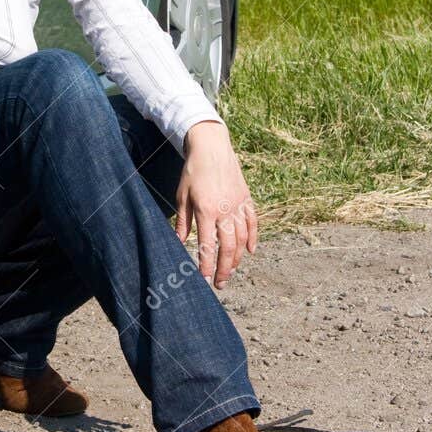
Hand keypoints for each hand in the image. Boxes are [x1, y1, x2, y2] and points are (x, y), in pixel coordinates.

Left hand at [174, 121, 257, 288]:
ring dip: (237, 258)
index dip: (206, 265)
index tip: (204, 279)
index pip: (208, 245)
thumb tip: (179, 243)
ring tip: (231, 271)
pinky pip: (253, 222)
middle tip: (219, 283)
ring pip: (242, 238)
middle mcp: (225, 210)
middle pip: (228, 246)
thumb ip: (183, 222)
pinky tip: (250, 251)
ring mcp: (238, 204)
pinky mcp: (246, 198)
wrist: (211, 148)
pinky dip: (253, 238)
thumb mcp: (182, 196)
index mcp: (206, 210)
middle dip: (224, 268)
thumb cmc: (193, 172)